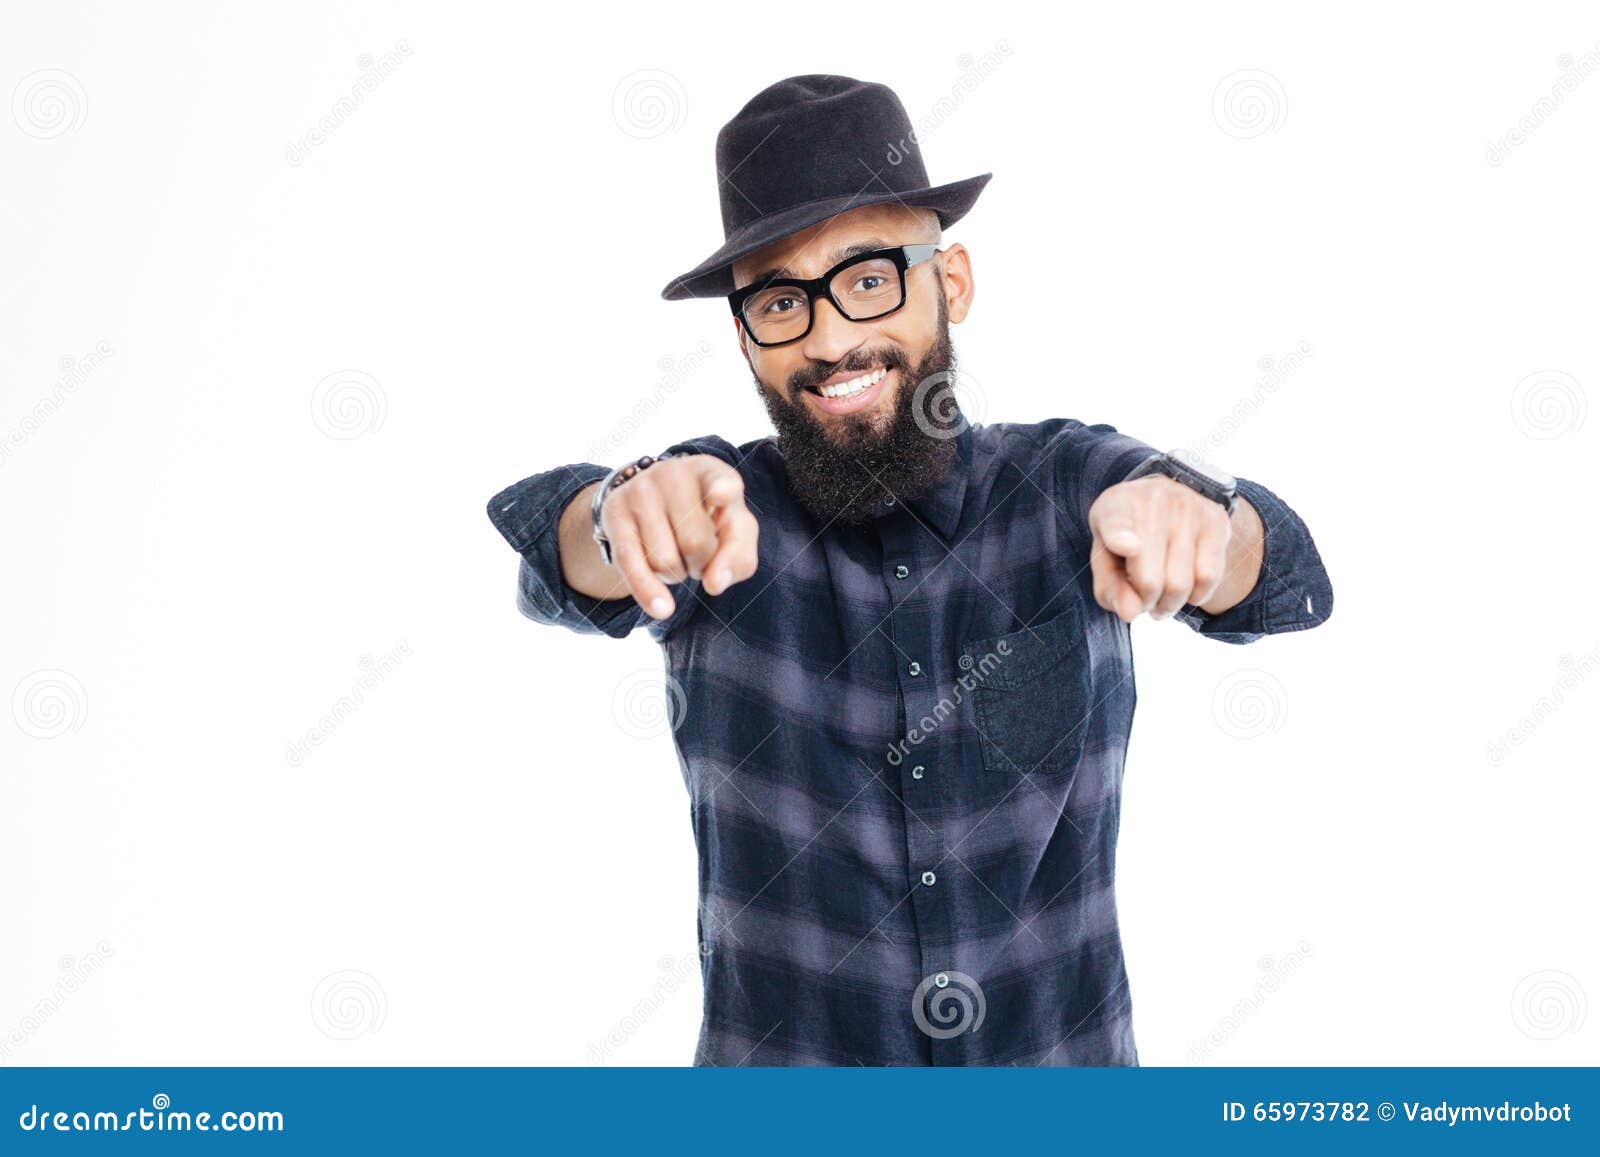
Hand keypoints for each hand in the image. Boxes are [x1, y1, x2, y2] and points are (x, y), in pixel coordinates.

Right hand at [597, 454, 759, 618]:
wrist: (649, 500)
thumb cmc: (704, 517)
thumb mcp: (732, 530)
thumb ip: (738, 557)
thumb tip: (715, 584)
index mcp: (711, 471)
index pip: (721, 480)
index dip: (723, 489)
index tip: (723, 494)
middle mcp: (674, 473)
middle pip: (696, 544)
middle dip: (701, 564)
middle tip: (697, 555)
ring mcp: (640, 491)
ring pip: (664, 561)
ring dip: (676, 574)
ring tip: (675, 555)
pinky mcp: (614, 513)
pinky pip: (631, 564)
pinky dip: (647, 591)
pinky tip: (661, 609)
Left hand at [1088, 477, 1231, 623]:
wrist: (1167, 492)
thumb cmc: (1128, 533)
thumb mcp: (1105, 556)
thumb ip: (1110, 588)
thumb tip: (1130, 614)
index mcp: (1115, 508)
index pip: (1116, 525)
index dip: (1120, 539)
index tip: (1128, 547)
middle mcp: (1153, 503)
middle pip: (1150, 581)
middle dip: (1146, 603)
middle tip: (1145, 601)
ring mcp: (1188, 509)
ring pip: (1181, 585)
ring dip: (1170, 604)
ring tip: (1163, 598)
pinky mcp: (1216, 521)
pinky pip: (1209, 577)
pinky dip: (1197, 595)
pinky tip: (1187, 589)